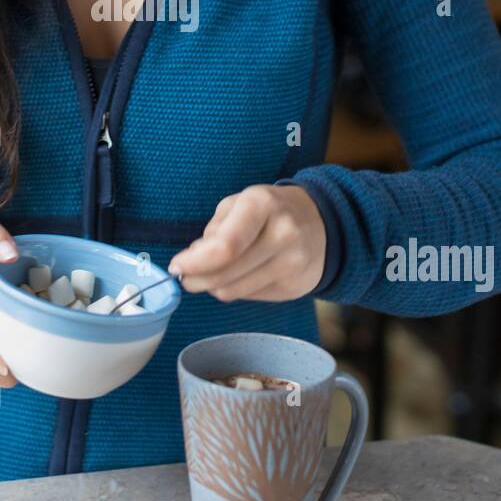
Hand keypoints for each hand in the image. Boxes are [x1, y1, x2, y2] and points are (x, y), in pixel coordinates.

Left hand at [167, 184, 326, 302]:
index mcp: (262, 204)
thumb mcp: (239, 203)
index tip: (177, 266)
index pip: (225, 246)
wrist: (323, 224)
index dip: (195, 263)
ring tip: (211, 273)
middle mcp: (282, 234)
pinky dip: (236, 288)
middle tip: (185, 276)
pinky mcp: (294, 287)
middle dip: (196, 279)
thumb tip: (192, 263)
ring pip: (233, 292)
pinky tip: (241, 274)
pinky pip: (249, 297)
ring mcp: (292, 264)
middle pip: (225, 275)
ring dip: (213, 286)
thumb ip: (214, 231)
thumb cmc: (270, 211)